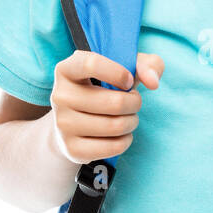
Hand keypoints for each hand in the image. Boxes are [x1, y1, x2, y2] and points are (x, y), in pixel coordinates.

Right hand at [50, 49, 163, 164]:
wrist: (76, 121)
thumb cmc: (104, 88)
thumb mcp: (124, 68)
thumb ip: (147, 64)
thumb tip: (153, 82)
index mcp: (67, 69)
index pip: (91, 64)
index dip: (118, 73)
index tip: (128, 81)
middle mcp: (59, 95)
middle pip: (115, 102)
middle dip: (135, 103)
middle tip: (133, 102)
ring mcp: (62, 124)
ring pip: (116, 126)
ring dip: (132, 122)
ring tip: (128, 117)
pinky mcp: (71, 148)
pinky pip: (113, 147)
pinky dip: (125, 141)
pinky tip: (120, 134)